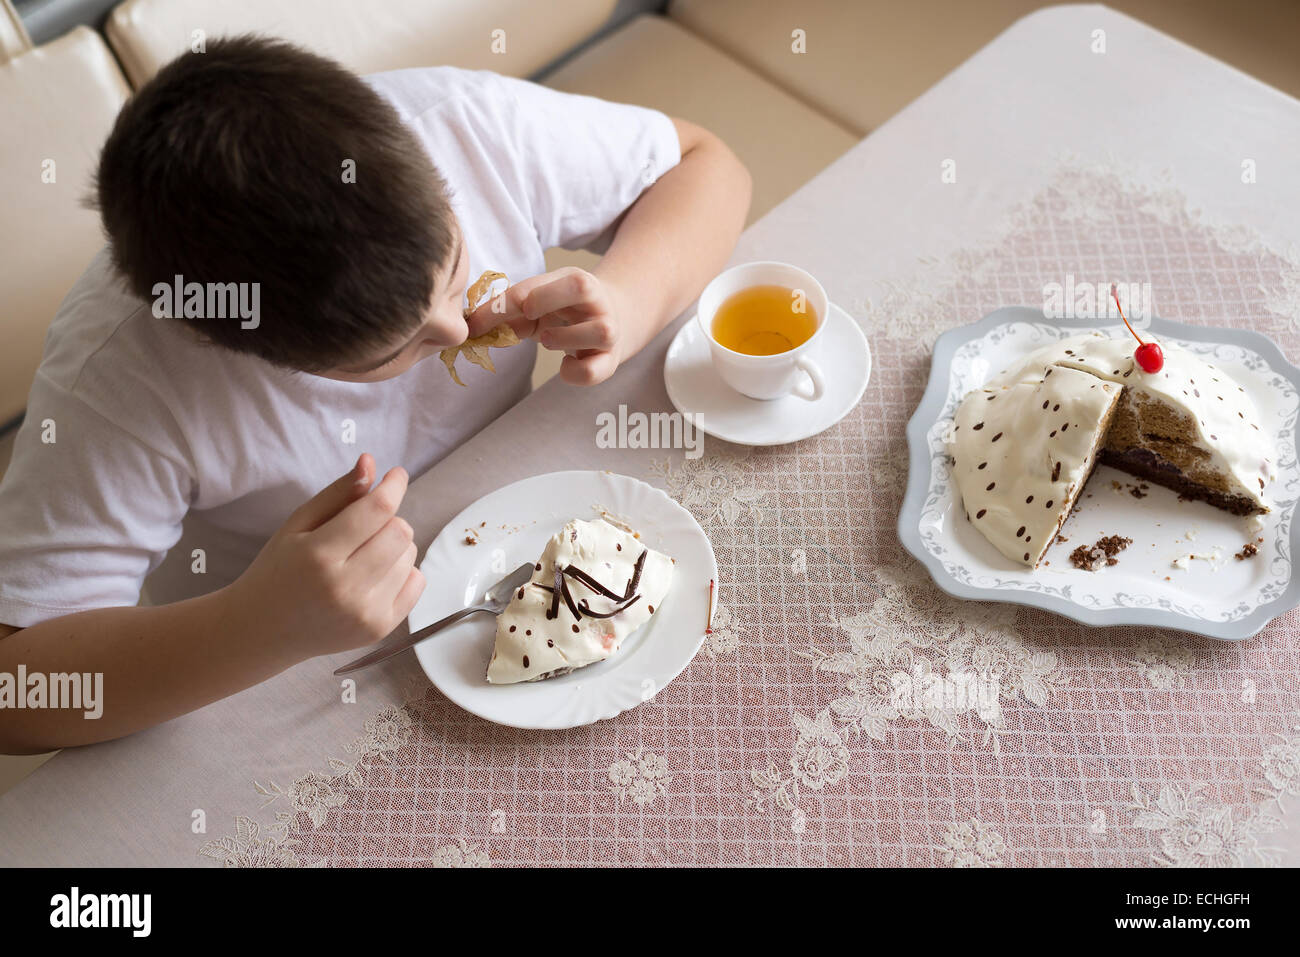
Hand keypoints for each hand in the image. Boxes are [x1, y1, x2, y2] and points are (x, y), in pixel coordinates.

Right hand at [228, 453, 424, 661]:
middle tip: (366, 524)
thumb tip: (371, 462)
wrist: (263, 631)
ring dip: (394, 546)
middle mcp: (345, 588)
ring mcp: (365, 613)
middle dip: (389, 518)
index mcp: (318, 556)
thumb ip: (337, 493)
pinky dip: (403, 571)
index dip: (393, 486)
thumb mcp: (297, 525)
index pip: (377, 510)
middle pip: (400, 531)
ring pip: (410, 555)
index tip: (396, 474)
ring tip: (363, 555)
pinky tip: (375, 575)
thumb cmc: (279, 569)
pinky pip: (417, 581)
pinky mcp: (379, 629)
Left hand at [466, 266, 628, 385]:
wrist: (610, 323)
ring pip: (600, 331)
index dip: (507, 302)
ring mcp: (608, 330)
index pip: (539, 284)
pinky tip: (565, 364)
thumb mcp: (536, 307)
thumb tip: (473, 328)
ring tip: (548, 340)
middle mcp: (596, 302)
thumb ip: (507, 314)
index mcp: (572, 281)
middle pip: (582, 286)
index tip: (480, 321)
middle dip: (546, 299)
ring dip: (566, 337)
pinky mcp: (610, 360)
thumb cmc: (563, 314)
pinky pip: (595, 370)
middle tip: (528, 316)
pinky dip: (575, 372)